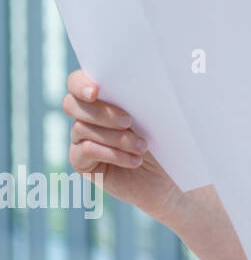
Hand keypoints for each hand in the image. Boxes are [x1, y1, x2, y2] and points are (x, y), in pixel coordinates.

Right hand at [62, 68, 182, 222]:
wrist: (170, 177)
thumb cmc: (167, 140)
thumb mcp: (160, 115)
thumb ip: (144, 97)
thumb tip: (144, 83)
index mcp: (104, 95)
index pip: (77, 81)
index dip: (81, 84)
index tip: (96, 91)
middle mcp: (87, 114)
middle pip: (72, 104)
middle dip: (102, 112)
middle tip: (129, 121)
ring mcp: (81, 138)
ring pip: (81, 128)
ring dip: (116, 137)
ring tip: (143, 146)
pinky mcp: (81, 162)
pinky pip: (85, 151)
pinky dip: (113, 154)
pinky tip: (135, 161)